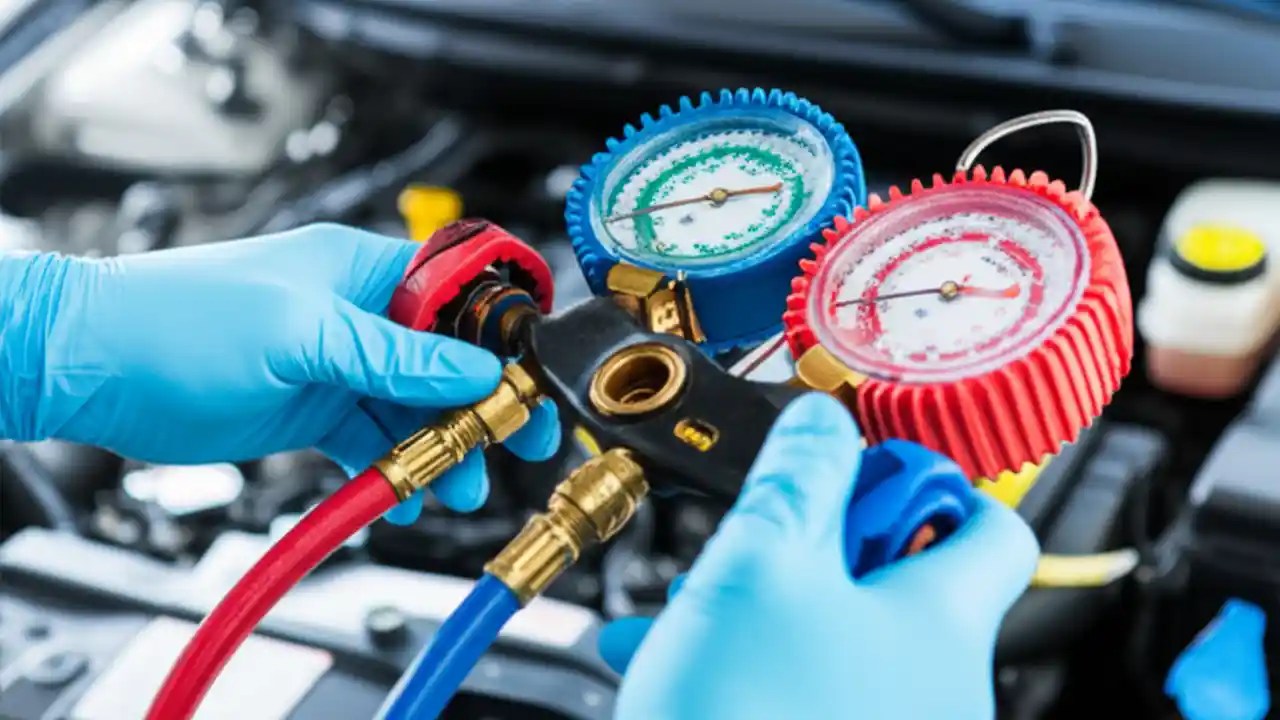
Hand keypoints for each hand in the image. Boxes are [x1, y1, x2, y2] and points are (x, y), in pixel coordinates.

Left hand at [0, 224, 557, 520]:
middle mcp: (358, 314)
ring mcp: (338, 364)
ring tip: (459, 484)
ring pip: (416, 407)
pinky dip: (395, 468)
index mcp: (363, 270)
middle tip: (516, 437)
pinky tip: (407, 491)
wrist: (94, 368)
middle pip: (448, 357)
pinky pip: (374, 440)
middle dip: (483, 400)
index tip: (528, 372)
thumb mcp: (303, 334)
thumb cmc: (179, 320)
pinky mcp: (315, 409)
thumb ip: (396, 356)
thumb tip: (475, 370)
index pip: (458, 290)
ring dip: (442, 445)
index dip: (500, 330)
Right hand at [597, 393, 1037, 719]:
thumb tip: (823, 420)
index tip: (859, 467)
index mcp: (943, 621)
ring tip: (685, 608)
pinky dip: (744, 660)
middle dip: (806, 545)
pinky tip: (670, 658)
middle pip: (890, 575)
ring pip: (829, 632)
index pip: (991, 526)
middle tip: (751, 540)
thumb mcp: (761, 564)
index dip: (927, 480)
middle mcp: (934, 683)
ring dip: (756, 603)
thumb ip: (799, 476)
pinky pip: (801, 686)